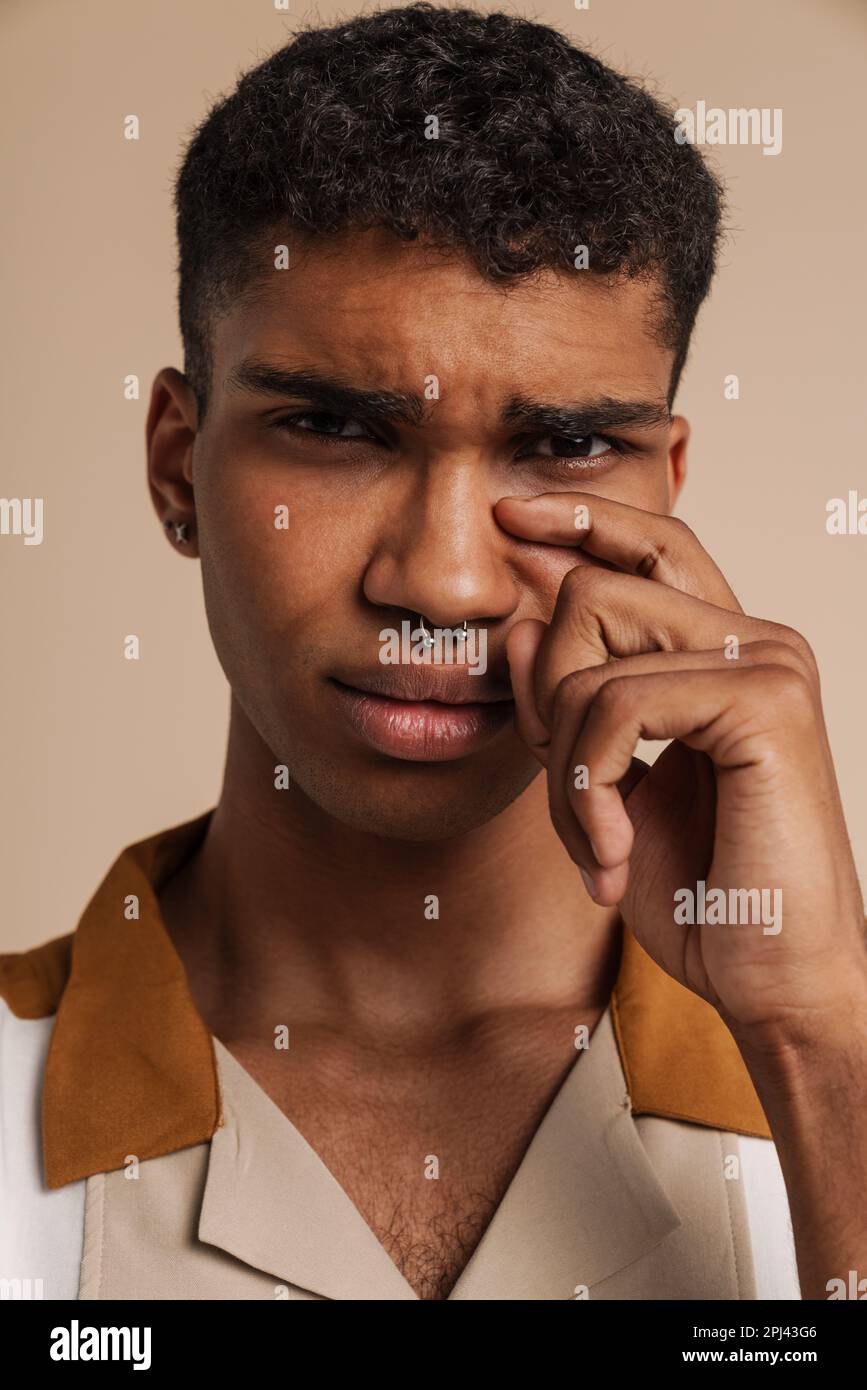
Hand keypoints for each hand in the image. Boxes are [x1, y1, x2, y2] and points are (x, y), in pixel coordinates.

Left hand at [497, 492, 866, 1040]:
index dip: (580, 518)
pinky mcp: (766, 703)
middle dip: (545, 694)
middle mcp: (755, 641)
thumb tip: (520, 621)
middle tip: (568, 792)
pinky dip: (588, 786)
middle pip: (596, 586)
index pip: (652, 544)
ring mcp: (767, 663)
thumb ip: (569, 704)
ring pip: (592, 643)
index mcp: (726, 653)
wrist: (774, 981)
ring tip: (597, 841)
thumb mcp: (606, 787)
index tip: (510, 515)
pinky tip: (613, 852)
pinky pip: (615, 703)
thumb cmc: (702, 892)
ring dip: (564, 762)